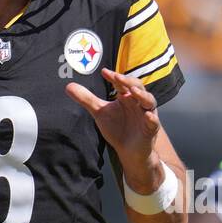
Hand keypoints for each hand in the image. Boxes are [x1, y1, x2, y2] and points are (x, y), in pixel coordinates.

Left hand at [67, 69, 160, 188]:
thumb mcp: (100, 112)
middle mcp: (138, 102)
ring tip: (133, 91)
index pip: (122, 82)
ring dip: (142, 95)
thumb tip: (68, 86)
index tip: (104, 72)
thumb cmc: (117, 128)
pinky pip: (154, 122)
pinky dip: (151, 118)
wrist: (128, 150)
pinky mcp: (151, 129)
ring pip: (149, 101)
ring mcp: (146, 114)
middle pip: (137, 87)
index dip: (114, 77)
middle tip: (116, 77)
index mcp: (127, 96)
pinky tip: (147, 116)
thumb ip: (86, 99)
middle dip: (128, 81)